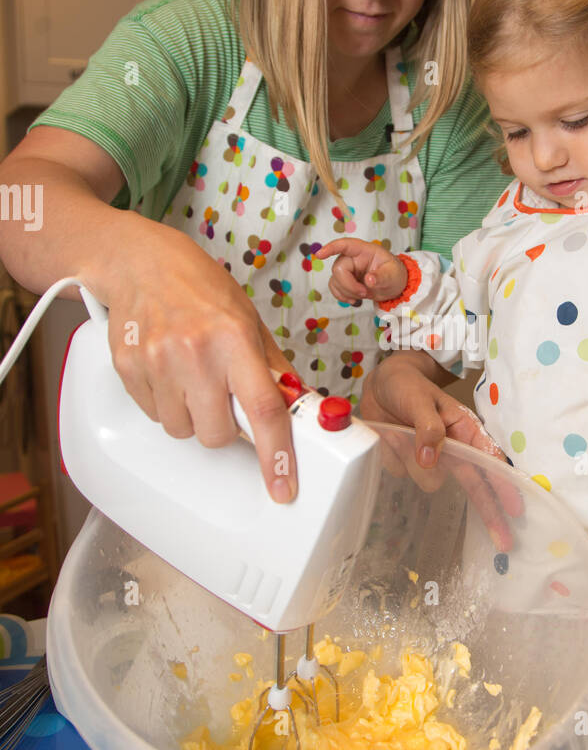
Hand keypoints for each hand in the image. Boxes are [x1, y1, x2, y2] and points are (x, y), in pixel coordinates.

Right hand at [103, 219, 297, 501]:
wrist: (141, 263)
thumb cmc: (199, 288)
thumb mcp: (248, 320)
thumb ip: (272, 368)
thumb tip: (297, 407)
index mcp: (234, 340)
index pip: (263, 409)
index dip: (276, 455)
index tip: (282, 486)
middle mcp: (194, 352)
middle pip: (216, 434)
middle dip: (224, 426)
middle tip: (221, 396)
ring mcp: (157, 362)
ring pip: (182, 430)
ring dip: (192, 416)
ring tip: (191, 377)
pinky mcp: (128, 368)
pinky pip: (153, 415)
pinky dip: (164, 404)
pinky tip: (167, 372)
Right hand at [315, 238, 406, 302]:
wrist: (393, 286)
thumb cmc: (394, 274)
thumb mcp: (393, 275)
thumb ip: (382, 277)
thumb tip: (369, 280)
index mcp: (364, 250)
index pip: (345, 245)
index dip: (330, 248)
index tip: (319, 255)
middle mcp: (352, 258)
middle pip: (338, 269)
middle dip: (349, 285)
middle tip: (365, 293)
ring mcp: (347, 269)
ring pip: (335, 280)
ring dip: (347, 292)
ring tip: (364, 295)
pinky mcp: (344, 280)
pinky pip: (335, 288)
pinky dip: (343, 296)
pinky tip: (354, 300)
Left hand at [360, 351, 522, 550]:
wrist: (380, 384)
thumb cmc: (407, 386)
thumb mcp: (419, 399)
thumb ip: (427, 428)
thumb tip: (431, 459)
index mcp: (464, 430)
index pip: (489, 460)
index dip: (503, 484)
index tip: (516, 508)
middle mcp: (453, 449)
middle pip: (475, 486)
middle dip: (490, 513)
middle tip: (504, 542)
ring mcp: (431, 460)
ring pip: (429, 481)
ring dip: (410, 459)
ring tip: (396, 429)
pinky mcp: (408, 465)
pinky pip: (401, 474)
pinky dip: (392, 456)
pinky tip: (388, 436)